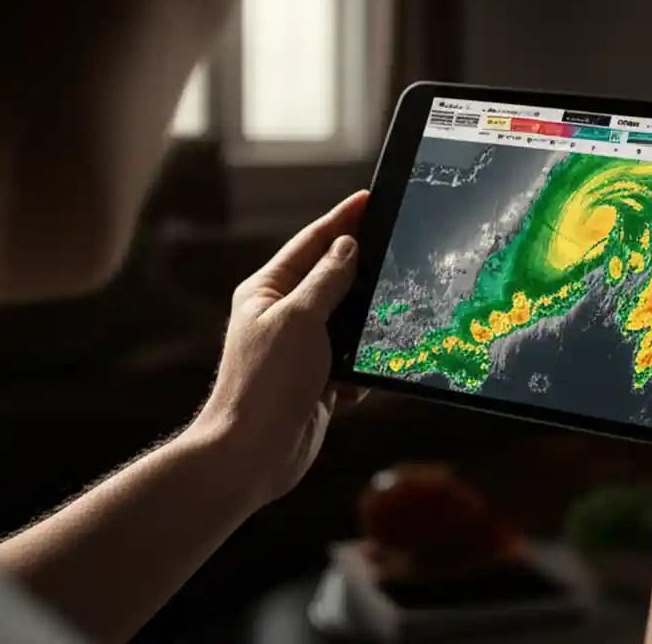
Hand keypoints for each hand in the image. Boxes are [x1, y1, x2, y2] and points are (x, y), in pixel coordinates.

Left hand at [185, 191, 369, 507]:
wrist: (252, 453)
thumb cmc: (266, 382)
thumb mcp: (300, 318)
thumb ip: (327, 280)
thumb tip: (346, 247)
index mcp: (267, 291)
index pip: (311, 243)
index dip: (342, 220)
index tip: (369, 199)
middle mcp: (282, 316)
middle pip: (331, 280)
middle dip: (362, 269)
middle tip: (397, 246)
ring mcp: (300, 350)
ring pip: (346, 322)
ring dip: (367, 323)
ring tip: (398, 307)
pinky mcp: (316, 382)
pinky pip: (351, 362)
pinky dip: (363, 366)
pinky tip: (371, 371)